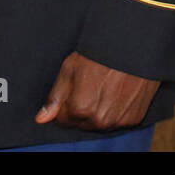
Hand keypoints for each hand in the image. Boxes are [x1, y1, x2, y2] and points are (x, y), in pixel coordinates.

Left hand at [35, 52, 158, 130]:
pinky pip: (117, 122)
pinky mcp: (133, 119)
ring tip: (101, 88)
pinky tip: (115, 93)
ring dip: (97, 113)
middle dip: (79, 110)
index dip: (63, 105)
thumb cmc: (97, 56)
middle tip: (86, 86)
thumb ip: (55, 97)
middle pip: (81, 124)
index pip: (63, 120)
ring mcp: (118, 122)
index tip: (70, 91)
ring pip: (99, 125)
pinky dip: (114, 112)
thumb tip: (41, 119)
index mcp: (81, 109)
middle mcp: (100, 120)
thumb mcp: (69, 70)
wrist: (129, 49)